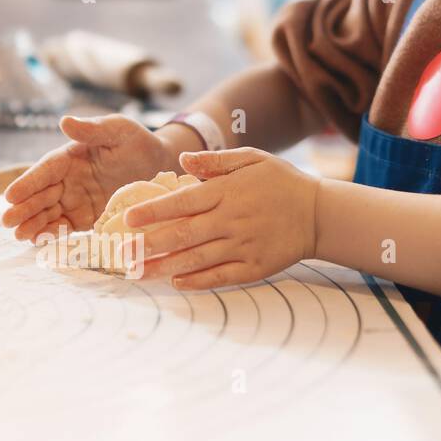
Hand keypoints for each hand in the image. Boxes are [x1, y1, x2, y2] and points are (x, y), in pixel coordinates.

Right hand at [2, 114, 170, 241]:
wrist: (159, 166)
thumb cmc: (136, 142)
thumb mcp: (117, 130)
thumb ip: (92, 129)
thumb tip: (64, 121)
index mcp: (70, 157)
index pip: (45, 170)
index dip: (27, 183)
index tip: (10, 195)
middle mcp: (68, 180)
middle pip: (41, 195)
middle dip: (24, 209)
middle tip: (7, 222)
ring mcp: (75, 200)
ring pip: (48, 213)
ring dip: (33, 225)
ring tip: (19, 236)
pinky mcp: (85, 218)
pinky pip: (65, 227)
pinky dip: (52, 235)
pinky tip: (39, 243)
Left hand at [125, 148, 318, 289]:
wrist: (320, 214)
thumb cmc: (280, 183)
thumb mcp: (252, 159)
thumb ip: (215, 160)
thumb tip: (183, 158)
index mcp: (227, 192)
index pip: (182, 201)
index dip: (153, 211)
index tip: (127, 219)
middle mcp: (231, 220)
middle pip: (182, 234)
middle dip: (148, 244)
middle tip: (120, 252)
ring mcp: (242, 246)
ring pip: (196, 259)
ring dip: (164, 267)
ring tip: (137, 273)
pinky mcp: (254, 267)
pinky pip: (219, 276)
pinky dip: (196, 281)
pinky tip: (175, 283)